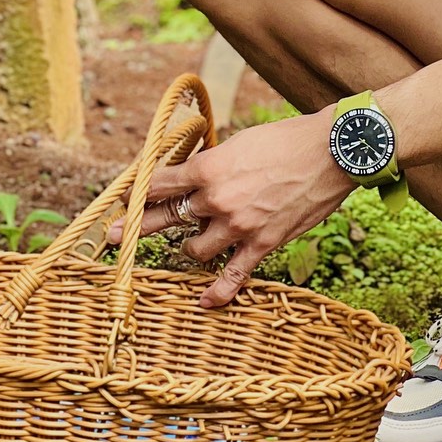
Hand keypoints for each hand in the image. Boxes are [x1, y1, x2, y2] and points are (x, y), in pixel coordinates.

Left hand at [105, 111, 352, 308]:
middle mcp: (216, 199)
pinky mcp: (262, 244)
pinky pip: (233, 275)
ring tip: (192, 243)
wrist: (330, 153)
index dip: (137, 191)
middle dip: (135, 226)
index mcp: (208, 168)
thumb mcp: (240, 143)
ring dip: (191, 247)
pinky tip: (205, 302)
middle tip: (111, 237)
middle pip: (166, 217)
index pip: (160, 183)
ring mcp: (238, 226)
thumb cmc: (285, 140)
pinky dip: (218, 292)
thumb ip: (213, 164)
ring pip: (196, 249)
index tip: (120, 200)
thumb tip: (195, 177)